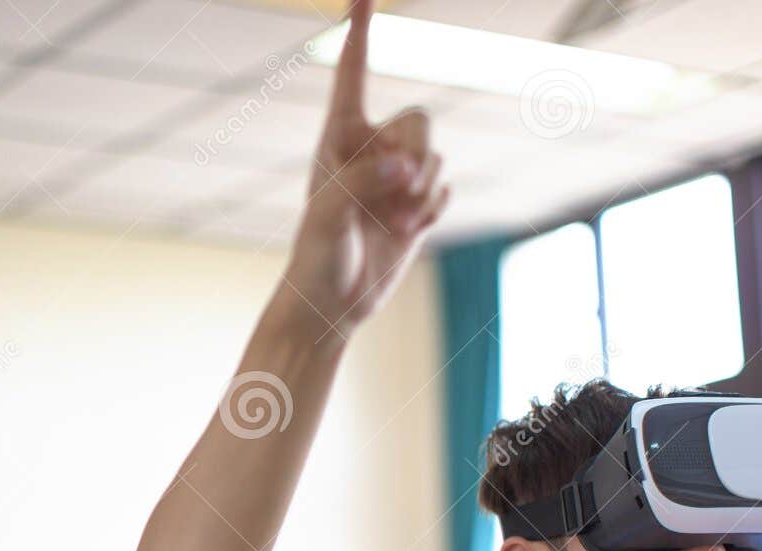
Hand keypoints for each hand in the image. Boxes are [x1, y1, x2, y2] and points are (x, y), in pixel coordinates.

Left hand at [282, 0, 447, 331]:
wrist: (333, 305)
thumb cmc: (316, 259)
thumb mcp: (329, 217)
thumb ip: (365, 182)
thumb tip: (409, 168)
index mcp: (337, 138)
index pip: (352, 74)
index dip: (360, 33)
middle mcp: (369, 149)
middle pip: (420, 120)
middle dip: (418, 157)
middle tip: (397, 194)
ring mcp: (395, 176)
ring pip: (436, 155)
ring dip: (422, 192)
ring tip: (393, 224)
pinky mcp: (415, 204)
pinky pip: (444, 187)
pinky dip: (432, 210)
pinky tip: (407, 231)